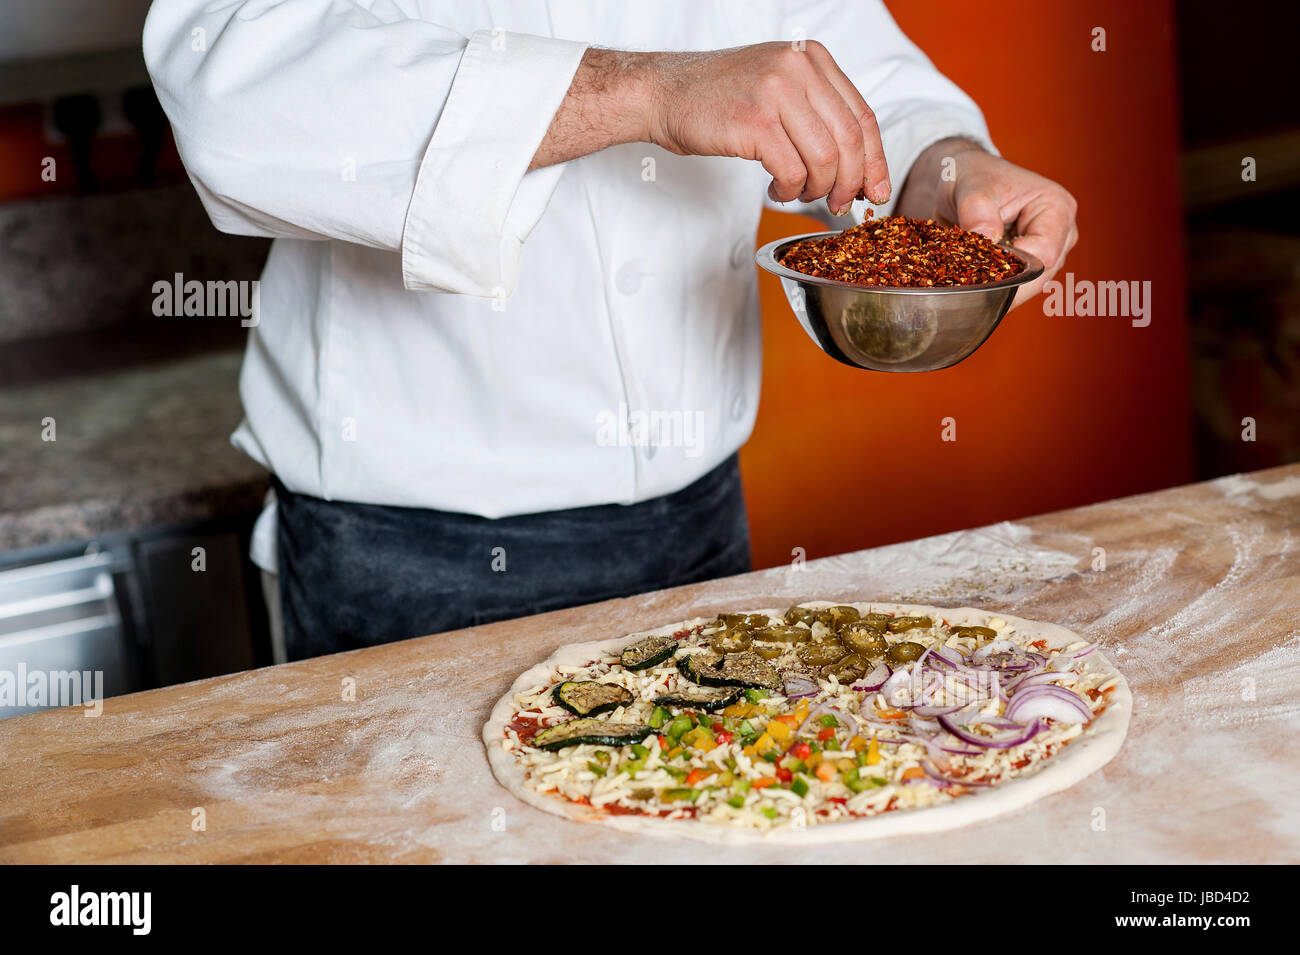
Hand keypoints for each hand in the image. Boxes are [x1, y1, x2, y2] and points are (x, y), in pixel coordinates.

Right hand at [645, 42, 890, 213]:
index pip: (862, 115)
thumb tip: (858, 168)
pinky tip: (777, 189)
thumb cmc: (719, 99)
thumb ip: (817, 114)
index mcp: (812, 58)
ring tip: (798, 193)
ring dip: (817, 189)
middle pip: (849, 140)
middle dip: (850, 182)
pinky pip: (792, 170)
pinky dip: (790, 189)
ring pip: (825, 159)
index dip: (875, 160)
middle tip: (839, 204)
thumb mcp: (778, 88)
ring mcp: (775, 92)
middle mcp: (799, 68)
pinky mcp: (754, 121)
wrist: (664, 93)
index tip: (875, 189)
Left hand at [899, 140, 1077, 307]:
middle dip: (1003, 286)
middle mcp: (1061, 233)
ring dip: (997, 291)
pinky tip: (971, 287)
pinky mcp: (1030, 266)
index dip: (1012, 269)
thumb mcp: (971, 187)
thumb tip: (986, 237)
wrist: (962, 182)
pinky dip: (993, 290)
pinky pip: (1015, 288)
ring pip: (1027, 287)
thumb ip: (978, 210)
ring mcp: (1048, 253)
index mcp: (1056, 208)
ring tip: (965, 286)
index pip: (1043, 253)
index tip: (977, 273)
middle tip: (966, 290)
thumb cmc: (972, 176)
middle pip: (1039, 277)